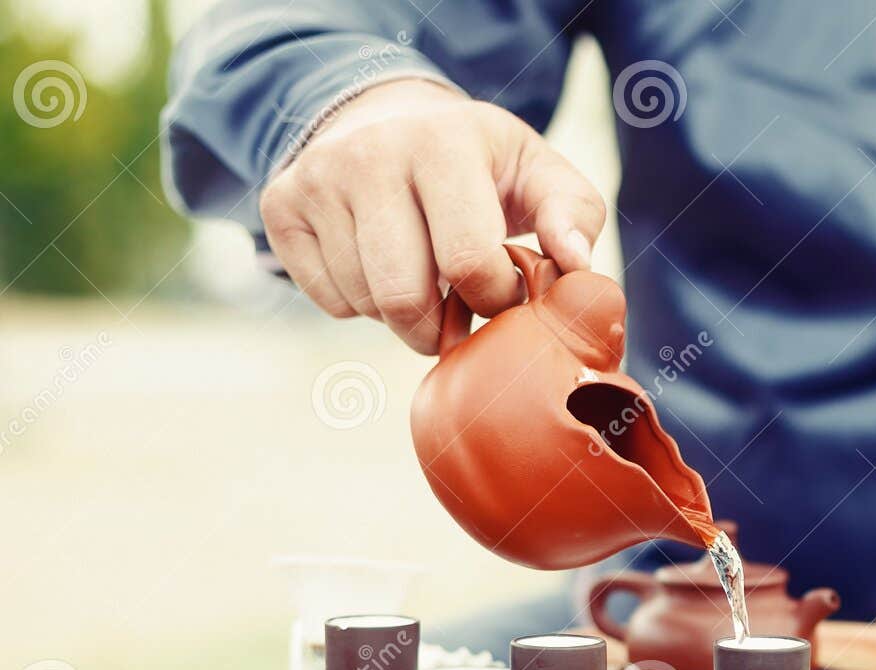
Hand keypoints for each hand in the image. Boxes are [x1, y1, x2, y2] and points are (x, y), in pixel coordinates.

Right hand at [260, 79, 605, 353]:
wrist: (390, 118)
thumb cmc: (480, 163)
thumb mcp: (538, 173)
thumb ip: (574, 217)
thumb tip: (576, 266)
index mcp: (443, 142)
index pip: (468, 262)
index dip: (495, 299)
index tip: (505, 288)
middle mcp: (369, 154)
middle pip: (405, 297)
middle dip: (445, 326)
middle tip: (463, 311)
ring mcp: (316, 179)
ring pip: (366, 304)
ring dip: (407, 317)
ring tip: (427, 280)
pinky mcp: (281, 207)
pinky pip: (329, 302)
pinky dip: (364, 306)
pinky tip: (383, 268)